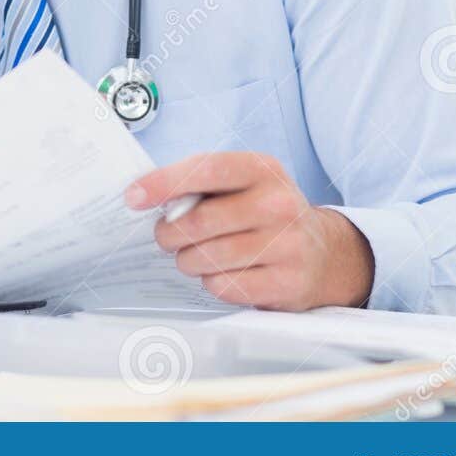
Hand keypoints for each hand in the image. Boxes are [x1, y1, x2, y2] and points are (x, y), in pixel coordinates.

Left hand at [125, 151, 374, 309]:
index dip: (164, 182)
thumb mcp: (242, 185)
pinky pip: (224, 287)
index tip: (133, 197)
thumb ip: (199, 185)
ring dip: (189, 261)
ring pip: (207, 258)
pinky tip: (226, 274)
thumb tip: (143, 196)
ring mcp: (287, 244)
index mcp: (263, 169)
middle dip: (170, 234)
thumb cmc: (264, 214)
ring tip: (198, 256)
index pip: (207, 169)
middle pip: (199, 222)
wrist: (323, 253)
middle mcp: (279, 202)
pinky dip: (213, 283)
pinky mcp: (288, 282)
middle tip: (168, 237)